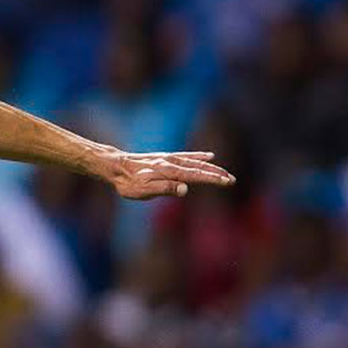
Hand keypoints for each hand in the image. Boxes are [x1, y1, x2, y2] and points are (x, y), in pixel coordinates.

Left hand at [93, 150, 234, 199]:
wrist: (115, 166)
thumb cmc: (128, 182)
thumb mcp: (143, 190)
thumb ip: (165, 189)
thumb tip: (185, 189)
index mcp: (168, 171)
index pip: (196, 176)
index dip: (213, 179)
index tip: (228, 182)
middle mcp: (171, 163)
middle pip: (199, 168)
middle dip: (216, 174)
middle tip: (232, 180)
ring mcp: (168, 159)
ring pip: (195, 162)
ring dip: (211, 167)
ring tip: (225, 172)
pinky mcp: (164, 158)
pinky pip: (186, 156)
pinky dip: (199, 157)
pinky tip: (208, 156)